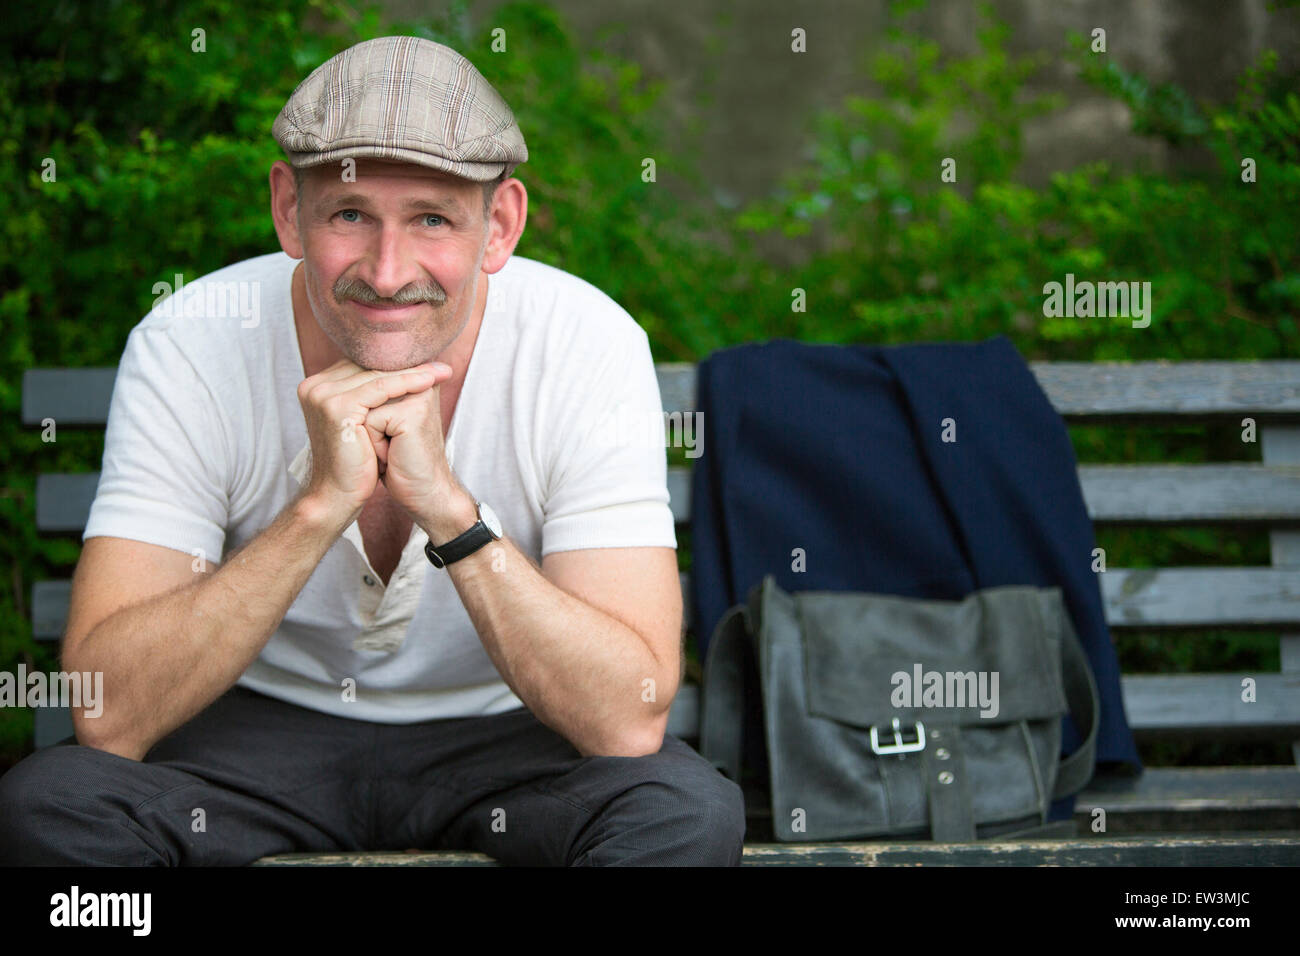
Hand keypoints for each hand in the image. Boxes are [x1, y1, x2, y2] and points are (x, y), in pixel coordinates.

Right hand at [295, 358, 452, 524]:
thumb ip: (370, 395)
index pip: (361, 365)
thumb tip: (403, 370)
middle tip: (443, 364)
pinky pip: (379, 388)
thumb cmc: (355, 462)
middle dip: (406, 364)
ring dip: (412, 371)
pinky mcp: (336, 408)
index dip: (395, 362)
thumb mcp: (362, 422)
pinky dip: (406, 383)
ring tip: (442, 371)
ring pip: (376, 375)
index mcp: (317, 386)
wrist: (339, 494)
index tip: (431, 363)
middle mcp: (314, 387)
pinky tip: (428, 381)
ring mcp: (322, 396)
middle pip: (368, 366)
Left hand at [363, 374, 476, 540]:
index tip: (388, 435)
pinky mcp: (414, 413)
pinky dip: (375, 444)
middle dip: (365, 422)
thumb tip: (344, 373)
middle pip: (363, 390)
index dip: (364, 412)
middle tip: (391, 444)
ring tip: (392, 448)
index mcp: (415, 376)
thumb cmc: (401, 460)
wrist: (424, 493)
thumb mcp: (384, 421)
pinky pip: (371, 421)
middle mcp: (420, 380)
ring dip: (368, 433)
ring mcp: (419, 395)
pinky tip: (394, 455)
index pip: (367, 378)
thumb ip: (373, 393)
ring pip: (364, 404)